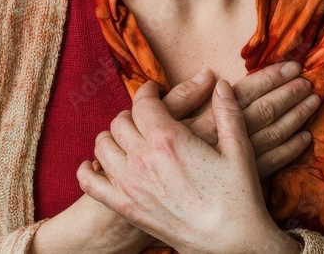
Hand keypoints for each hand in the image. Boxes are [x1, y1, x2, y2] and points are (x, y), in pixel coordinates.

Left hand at [77, 79, 285, 253]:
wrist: (229, 243)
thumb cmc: (237, 196)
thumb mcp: (237, 149)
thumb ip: (227, 111)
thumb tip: (221, 85)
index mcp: (168, 138)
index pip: (143, 102)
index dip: (148, 91)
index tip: (154, 91)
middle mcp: (142, 158)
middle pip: (120, 121)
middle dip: (133, 114)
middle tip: (146, 118)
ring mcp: (130, 184)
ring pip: (102, 145)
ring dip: (112, 137)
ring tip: (127, 138)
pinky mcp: (125, 207)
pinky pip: (90, 183)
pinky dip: (86, 171)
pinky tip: (93, 165)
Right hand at [167, 62, 318, 178]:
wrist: (153, 204)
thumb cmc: (153, 158)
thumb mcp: (161, 123)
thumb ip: (182, 98)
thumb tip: (210, 74)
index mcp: (207, 120)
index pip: (245, 92)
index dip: (270, 78)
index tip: (291, 66)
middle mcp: (224, 139)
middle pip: (264, 111)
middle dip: (289, 93)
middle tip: (309, 79)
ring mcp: (235, 162)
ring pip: (273, 135)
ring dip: (295, 116)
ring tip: (312, 100)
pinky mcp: (240, 182)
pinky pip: (272, 164)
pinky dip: (290, 149)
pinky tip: (304, 137)